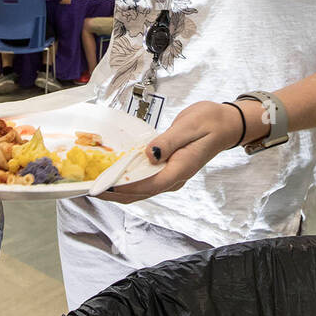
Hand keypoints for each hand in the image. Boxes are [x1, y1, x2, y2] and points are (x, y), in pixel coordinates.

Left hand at [98, 101, 240, 202]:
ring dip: (118, 188)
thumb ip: (169, 141)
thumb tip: (149, 155)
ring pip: (140, 189)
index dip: (125, 187)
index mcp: (181, 168)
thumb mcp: (190, 126)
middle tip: (90, 189)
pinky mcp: (166, 170)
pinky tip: (112, 173)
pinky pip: (144, 179)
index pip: (149, 185)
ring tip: (95, 183)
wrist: (225, 123)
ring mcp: (171, 175)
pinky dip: (127, 179)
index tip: (105, 186)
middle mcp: (175, 177)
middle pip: (140, 193)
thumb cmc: (210, 122)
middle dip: (115, 193)